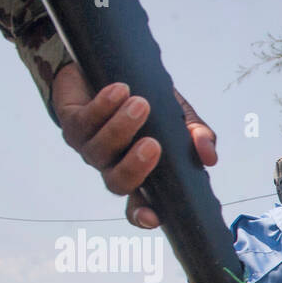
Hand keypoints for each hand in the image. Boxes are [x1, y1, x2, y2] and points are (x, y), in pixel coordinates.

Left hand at [51, 64, 217, 228]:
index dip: (143, 215)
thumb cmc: (147, 98)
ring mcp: (90, 147)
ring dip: (122, 127)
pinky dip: (104, 105)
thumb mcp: (178, 116)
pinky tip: (120, 90)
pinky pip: (85, 120)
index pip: (139, 205)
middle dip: (134, 167)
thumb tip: (209, 156)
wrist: (108, 65)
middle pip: (117, 183)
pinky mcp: (71, 122)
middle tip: (153, 144)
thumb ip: (197, 136)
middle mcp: (112, 166)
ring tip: (141, 104)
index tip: (152, 217)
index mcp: (139, 173)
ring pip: (101, 150)